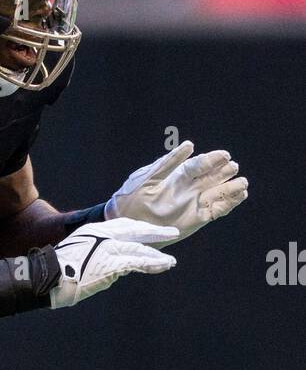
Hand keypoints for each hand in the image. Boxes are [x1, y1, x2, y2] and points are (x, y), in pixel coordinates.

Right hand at [50, 218, 176, 308]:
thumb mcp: (76, 255)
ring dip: (157, 256)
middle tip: (171, 233)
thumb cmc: (57, 271)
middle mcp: (102, 235)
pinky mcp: (112, 263)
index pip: (122, 225)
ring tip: (170, 261)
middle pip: (135, 231)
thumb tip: (114, 270)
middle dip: (155, 233)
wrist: (48, 277)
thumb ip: (96, 257)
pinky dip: (152, 264)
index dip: (139, 228)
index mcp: (93, 231)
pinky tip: (163, 265)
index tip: (151, 230)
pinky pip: (138, 263)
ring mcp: (108, 248)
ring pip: (139, 249)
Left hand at [105, 140, 247, 243]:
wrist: (125, 224)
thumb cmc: (131, 197)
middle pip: (211, 177)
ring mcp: (194, 203)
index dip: (211, 160)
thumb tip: (190, 145)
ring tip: (243, 183)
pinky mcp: (197, 219)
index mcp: (177, 176)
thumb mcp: (147, 177)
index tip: (224, 155)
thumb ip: (168, 163)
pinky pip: (216, 210)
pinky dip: (229, 204)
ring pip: (217, 193)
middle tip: (234, 167)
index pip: (198, 165)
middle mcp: (189, 188)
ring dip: (231, 188)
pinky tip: (240, 196)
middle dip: (223, 172)